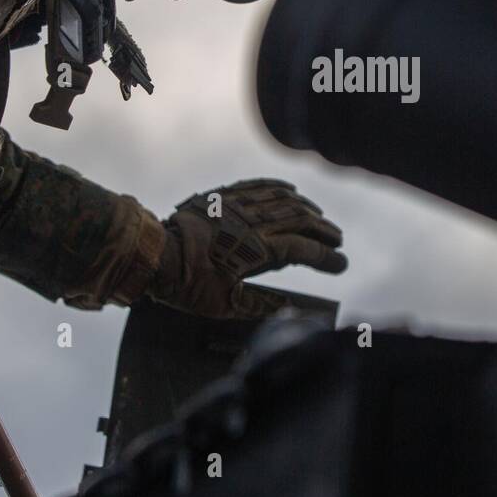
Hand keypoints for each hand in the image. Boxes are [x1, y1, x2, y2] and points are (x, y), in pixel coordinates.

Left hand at [150, 178, 346, 318]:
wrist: (155, 255)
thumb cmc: (189, 285)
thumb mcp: (226, 305)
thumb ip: (261, 305)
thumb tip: (290, 309)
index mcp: (258, 251)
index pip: (302, 251)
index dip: (325, 257)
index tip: (341, 264)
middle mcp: (254, 223)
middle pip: (299, 221)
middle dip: (323, 230)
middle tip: (338, 240)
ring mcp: (239, 206)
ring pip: (283, 200)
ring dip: (306, 208)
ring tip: (320, 217)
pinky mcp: (225, 197)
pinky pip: (259, 186)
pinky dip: (280, 188)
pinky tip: (291, 191)